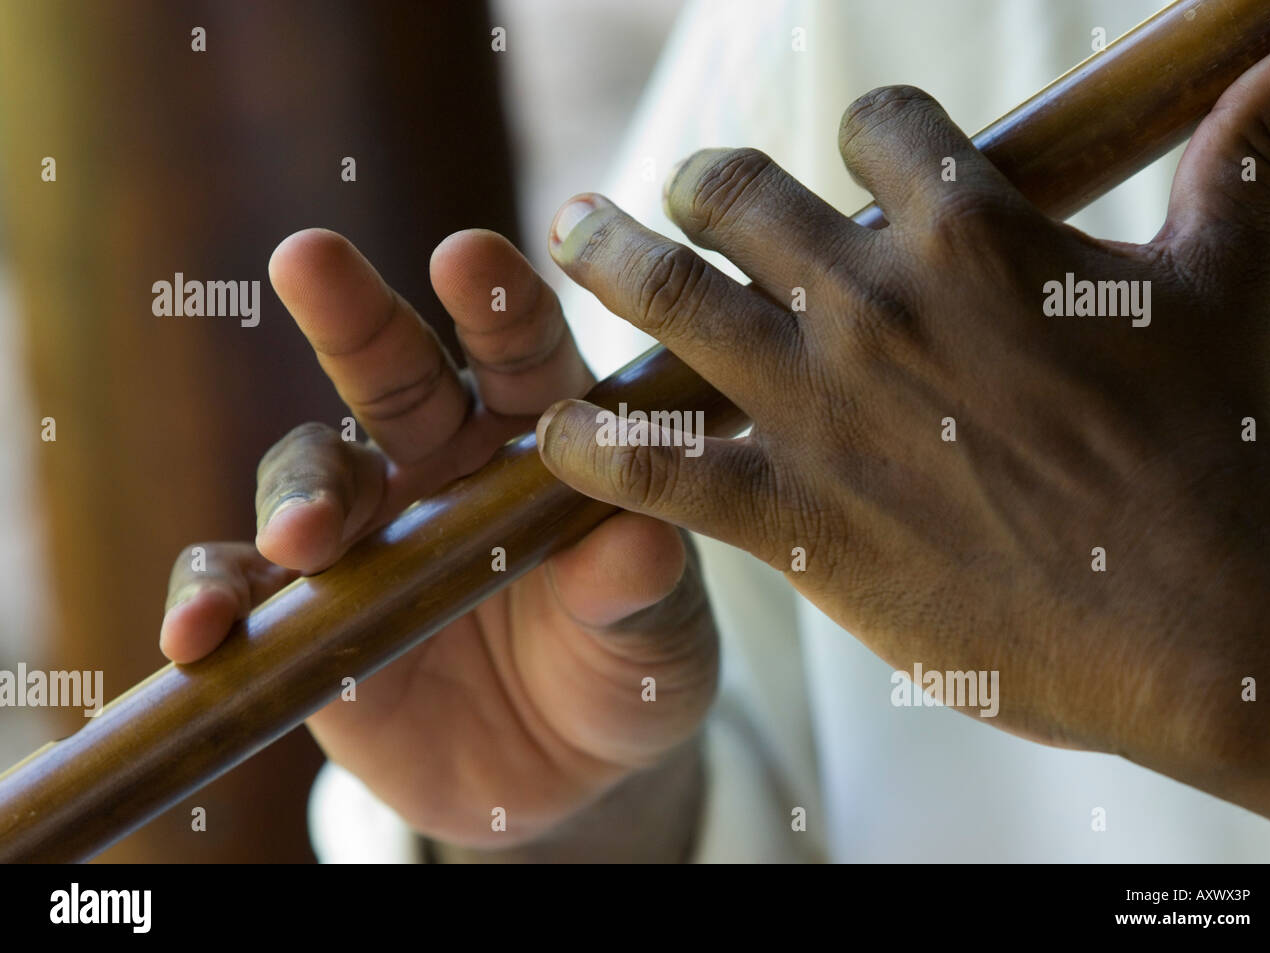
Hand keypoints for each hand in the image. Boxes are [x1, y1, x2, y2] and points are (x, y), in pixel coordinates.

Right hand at [159, 228, 715, 856]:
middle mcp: (443, 460)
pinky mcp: (301, 606)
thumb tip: (641, 545)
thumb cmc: (621, 671)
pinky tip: (201, 631)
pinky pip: (241, 583)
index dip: (498, 305)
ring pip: (309, 469)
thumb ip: (639, 590)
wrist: (558, 774)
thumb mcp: (654, 640)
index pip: (522, 355)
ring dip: (299, 492)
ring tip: (307, 538)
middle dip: (353, 315)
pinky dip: (211, 598)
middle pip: (392, 369)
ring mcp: (366, 527)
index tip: (470, 257)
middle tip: (308, 258)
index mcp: (540, 437)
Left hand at [536, 40, 1269, 827]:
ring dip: (609, 256)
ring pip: (667, 295)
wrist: (1195, 618)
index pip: (881, 127)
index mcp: (975, 232)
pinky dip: (592, 447)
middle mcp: (875, 300)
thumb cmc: (1216, 453)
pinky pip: (653, 464)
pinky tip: (557, 437)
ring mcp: (820, 405)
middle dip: (697, 183)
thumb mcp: (1228, 287)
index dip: (866, 132)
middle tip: (669, 193)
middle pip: (738, 193)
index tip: (858, 157)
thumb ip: (1245, 165)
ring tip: (574, 234)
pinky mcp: (790, 513)